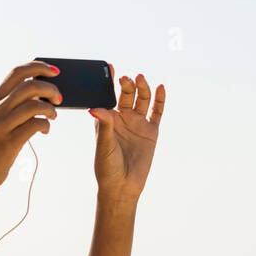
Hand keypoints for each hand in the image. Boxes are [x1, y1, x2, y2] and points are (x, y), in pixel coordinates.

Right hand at [0, 60, 61, 193]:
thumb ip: (13, 106)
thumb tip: (41, 93)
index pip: (17, 72)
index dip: (38, 67)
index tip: (54, 71)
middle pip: (29, 85)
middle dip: (50, 89)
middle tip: (59, 98)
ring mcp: (1, 126)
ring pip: (34, 104)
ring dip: (50, 108)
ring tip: (53, 116)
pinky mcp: (9, 142)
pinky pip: (35, 125)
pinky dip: (46, 125)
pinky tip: (45, 130)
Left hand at [89, 67, 164, 202]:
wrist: (123, 186)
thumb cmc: (107, 168)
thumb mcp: (104, 146)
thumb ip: (103, 125)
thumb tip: (95, 108)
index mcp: (107, 120)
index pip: (108, 96)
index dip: (109, 82)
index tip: (110, 69)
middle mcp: (122, 119)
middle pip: (126, 96)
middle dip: (126, 85)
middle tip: (126, 79)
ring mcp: (137, 124)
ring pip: (142, 100)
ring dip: (142, 88)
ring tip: (140, 78)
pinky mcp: (151, 131)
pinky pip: (157, 112)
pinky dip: (160, 99)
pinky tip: (160, 88)